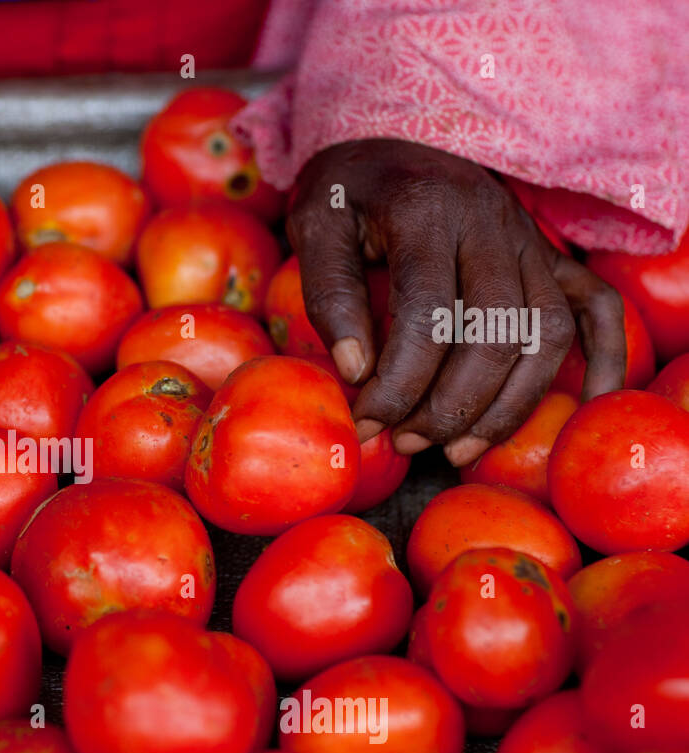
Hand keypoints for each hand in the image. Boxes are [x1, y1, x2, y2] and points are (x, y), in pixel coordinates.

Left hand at [286, 139, 624, 465]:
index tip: (366, 421)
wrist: (388, 135)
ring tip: (456, 450)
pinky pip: (597, 307)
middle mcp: (491, 222)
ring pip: (545, 333)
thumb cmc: (347, 190)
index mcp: (428, 210)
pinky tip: (582, 406)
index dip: (398, 383)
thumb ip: (330, 293)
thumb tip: (357, 370)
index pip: (427, 316)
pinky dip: (603, 359)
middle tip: (405, 442)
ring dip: (507, 405)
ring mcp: (529, 239)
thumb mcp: (315, 227)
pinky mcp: (550, 254)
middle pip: (494, 333)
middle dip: (449, 406)